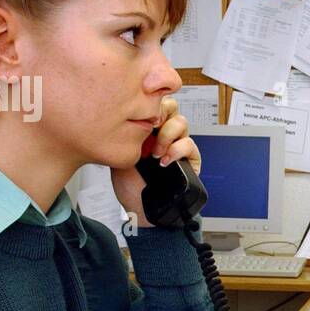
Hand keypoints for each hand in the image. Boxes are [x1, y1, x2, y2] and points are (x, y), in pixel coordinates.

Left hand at [110, 97, 201, 228]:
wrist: (142, 208)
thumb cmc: (130, 184)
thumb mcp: (119, 152)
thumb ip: (125, 133)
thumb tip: (125, 117)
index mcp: (147, 127)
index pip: (154, 102)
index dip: (150, 104)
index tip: (140, 114)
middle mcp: (164, 133)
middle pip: (171, 106)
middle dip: (161, 114)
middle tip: (151, 127)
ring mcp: (178, 145)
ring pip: (182, 122)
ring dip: (167, 135)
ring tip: (155, 152)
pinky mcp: (190, 159)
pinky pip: (190, 144)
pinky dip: (177, 150)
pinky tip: (165, 160)